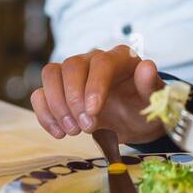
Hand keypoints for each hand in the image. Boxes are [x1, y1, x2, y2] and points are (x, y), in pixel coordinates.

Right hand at [30, 44, 165, 144]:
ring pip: (51, 75)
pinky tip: (60, 133)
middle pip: (71, 66)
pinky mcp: (58, 90)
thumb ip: (150, 85)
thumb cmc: (143, 106)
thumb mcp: (153, 101)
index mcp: (120, 58)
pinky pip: (40, 94)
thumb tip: (147, 67)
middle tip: (86, 127)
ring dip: (56, 105)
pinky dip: (45, 115)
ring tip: (73, 131)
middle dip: (74, 100)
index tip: (93, 112)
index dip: (94, 86)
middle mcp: (93, 60)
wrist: (134, 120)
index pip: (101, 63)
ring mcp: (73, 74)